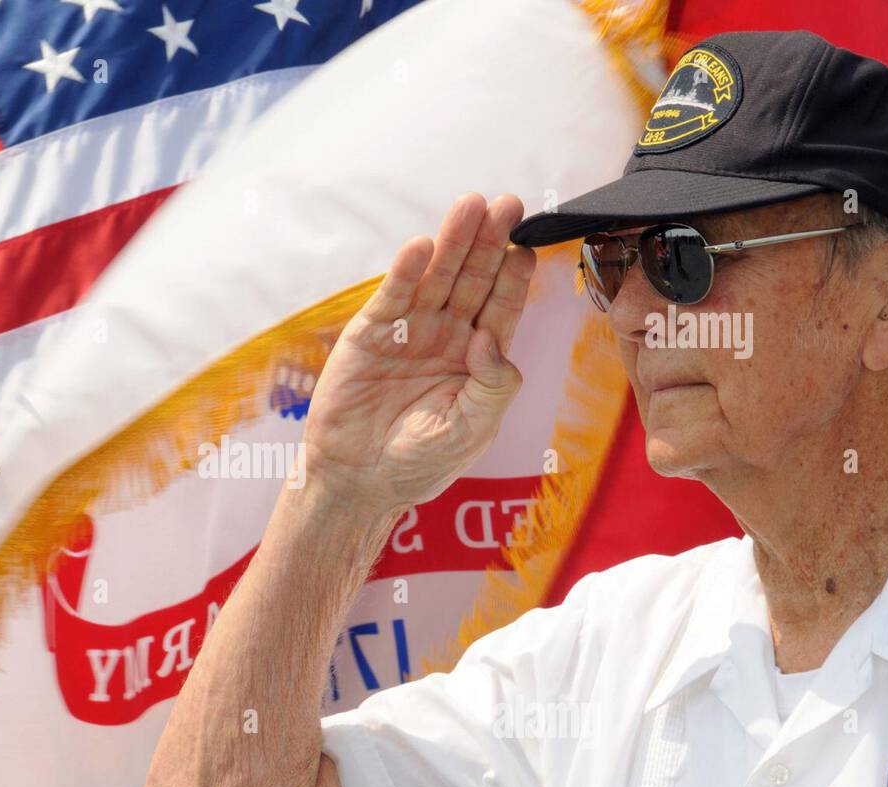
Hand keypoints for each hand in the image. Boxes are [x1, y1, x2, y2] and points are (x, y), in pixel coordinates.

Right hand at [301, 193, 536, 513]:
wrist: (359, 481)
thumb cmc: (420, 463)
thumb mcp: (472, 429)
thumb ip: (493, 386)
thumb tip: (490, 337)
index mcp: (477, 358)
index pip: (501, 307)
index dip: (514, 278)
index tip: (527, 249)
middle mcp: (446, 336)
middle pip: (473, 279)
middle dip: (490, 242)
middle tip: (506, 204)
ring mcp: (408, 331)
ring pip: (436, 278)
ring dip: (452, 242)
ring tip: (470, 206)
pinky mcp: (370, 334)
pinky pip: (391, 297)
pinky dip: (405, 272)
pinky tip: (420, 247)